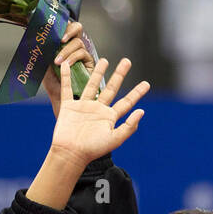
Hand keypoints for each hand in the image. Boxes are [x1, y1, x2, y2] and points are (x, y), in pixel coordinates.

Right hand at [27, 57, 147, 208]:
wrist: (71, 153)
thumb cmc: (93, 149)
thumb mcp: (115, 139)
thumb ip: (129, 126)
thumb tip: (142, 111)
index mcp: (110, 117)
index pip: (127, 102)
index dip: (137, 93)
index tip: (147, 83)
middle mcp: (98, 110)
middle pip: (111, 88)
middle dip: (119, 75)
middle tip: (127, 61)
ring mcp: (83, 107)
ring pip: (92, 85)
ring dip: (97, 72)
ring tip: (104, 60)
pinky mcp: (68, 107)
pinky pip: (67, 88)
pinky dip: (65, 76)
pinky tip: (66, 64)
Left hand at [42, 20, 95, 118]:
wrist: (62, 102)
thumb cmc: (53, 86)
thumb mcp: (43, 67)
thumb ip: (42, 53)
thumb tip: (36, 38)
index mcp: (62, 45)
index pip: (64, 28)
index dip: (61, 24)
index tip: (51, 27)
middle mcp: (73, 47)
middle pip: (77, 28)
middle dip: (69, 30)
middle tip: (60, 38)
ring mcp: (82, 54)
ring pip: (78, 43)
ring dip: (66, 50)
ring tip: (58, 61)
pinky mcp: (90, 64)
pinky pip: (83, 55)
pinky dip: (73, 58)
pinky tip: (65, 65)